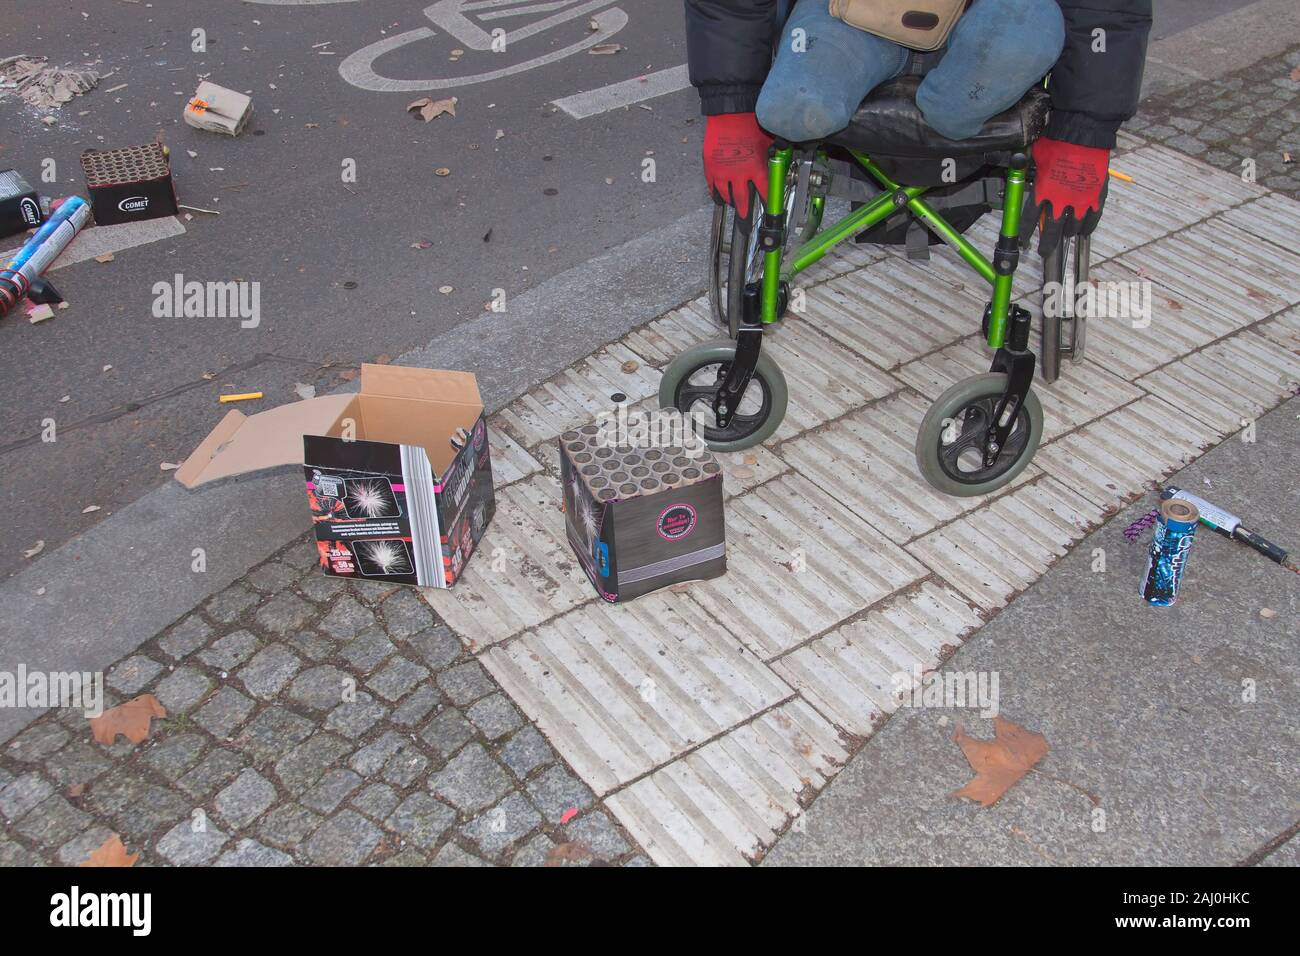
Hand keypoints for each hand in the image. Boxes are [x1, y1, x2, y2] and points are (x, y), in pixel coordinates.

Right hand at [703, 112, 771, 220]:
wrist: (730, 113)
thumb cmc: (750, 123)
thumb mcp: (767, 141)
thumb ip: (771, 154)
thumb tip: (780, 158)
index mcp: (756, 169)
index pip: (764, 191)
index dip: (767, 201)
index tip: (768, 209)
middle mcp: (739, 174)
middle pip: (742, 199)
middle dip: (744, 210)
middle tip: (744, 216)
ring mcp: (723, 172)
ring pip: (725, 194)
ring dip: (729, 200)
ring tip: (731, 203)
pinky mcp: (711, 166)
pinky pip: (712, 185)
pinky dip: (715, 192)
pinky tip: (717, 195)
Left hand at [1025, 137, 1108, 254]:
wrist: (1083, 135)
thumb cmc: (1058, 142)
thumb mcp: (1037, 157)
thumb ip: (1034, 171)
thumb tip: (1023, 169)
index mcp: (1042, 192)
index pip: (1030, 219)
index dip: (1027, 232)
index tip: (1025, 240)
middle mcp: (1060, 200)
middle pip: (1052, 230)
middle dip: (1047, 244)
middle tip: (1044, 252)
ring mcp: (1080, 200)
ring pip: (1073, 226)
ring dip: (1068, 233)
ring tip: (1066, 236)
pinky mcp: (1097, 196)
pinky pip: (1093, 218)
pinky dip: (1088, 226)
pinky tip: (1085, 232)